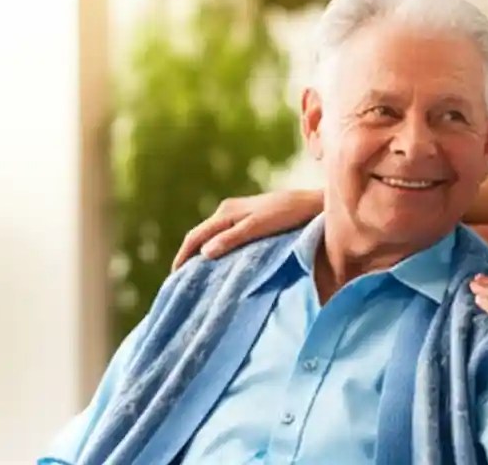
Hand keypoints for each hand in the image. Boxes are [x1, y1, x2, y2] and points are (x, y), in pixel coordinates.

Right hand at [171, 189, 323, 270]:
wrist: (313, 203)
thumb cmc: (289, 214)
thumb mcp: (260, 227)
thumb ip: (233, 238)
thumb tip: (204, 253)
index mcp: (226, 212)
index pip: (195, 237)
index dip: (182, 257)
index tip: (174, 278)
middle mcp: (228, 211)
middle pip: (200, 236)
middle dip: (188, 257)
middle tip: (181, 283)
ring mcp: (238, 215)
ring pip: (212, 237)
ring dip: (202, 254)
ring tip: (197, 278)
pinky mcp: (250, 220)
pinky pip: (225, 237)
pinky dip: (217, 251)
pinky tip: (221, 265)